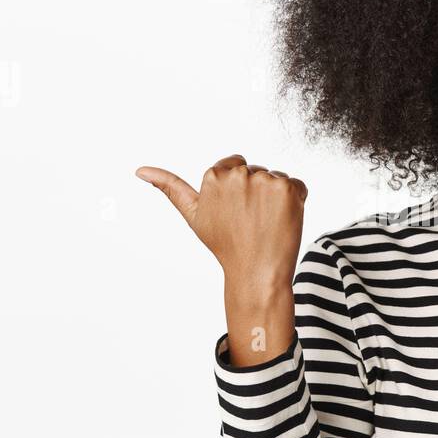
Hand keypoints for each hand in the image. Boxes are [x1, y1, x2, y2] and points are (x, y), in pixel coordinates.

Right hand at [135, 154, 307, 290]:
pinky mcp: (289, 188)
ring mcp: (265, 180)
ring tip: (266, 223)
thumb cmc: (224, 244)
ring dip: (276, 197)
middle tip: (251, 221)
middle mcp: (238, 173)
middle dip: (257, 192)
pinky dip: (296, 201)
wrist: (256, 272)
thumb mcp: (194, 214)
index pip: (234, 165)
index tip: (235, 212)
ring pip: (276, 179)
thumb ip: (170, 187)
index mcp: (214, 174)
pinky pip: (297, 186)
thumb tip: (139, 170)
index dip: (238, 191)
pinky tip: (283, 221)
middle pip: (256, 171)